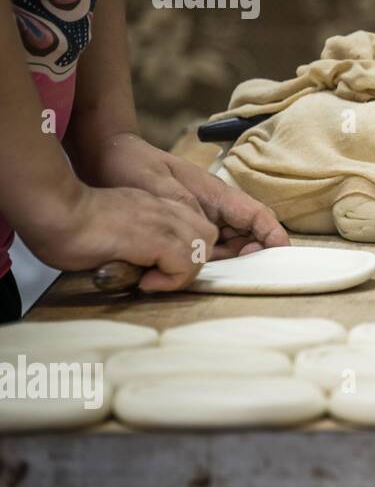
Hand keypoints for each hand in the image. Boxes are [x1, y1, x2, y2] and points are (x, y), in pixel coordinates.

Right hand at [22, 183, 218, 291]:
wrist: (55, 211)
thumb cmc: (69, 223)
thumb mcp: (113, 228)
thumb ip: (134, 240)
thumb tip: (137, 263)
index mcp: (154, 205)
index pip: (194, 227)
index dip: (185, 252)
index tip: (155, 268)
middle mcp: (165, 210)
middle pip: (207, 236)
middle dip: (193, 261)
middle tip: (162, 275)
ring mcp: (164, 221)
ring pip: (203, 250)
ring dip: (183, 272)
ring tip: (153, 280)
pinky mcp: (157, 238)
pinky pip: (186, 264)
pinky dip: (173, 279)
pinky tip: (146, 281)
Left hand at [88, 132, 288, 258]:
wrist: (105, 157)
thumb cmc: (131, 164)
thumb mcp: (156, 184)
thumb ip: (184, 208)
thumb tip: (204, 236)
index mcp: (217, 194)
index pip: (257, 216)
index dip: (273, 235)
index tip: (280, 255)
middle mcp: (215, 208)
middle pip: (248, 237)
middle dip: (252, 257)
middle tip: (238, 276)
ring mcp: (201, 219)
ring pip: (228, 247)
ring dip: (227, 264)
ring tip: (211, 278)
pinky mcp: (184, 229)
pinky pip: (205, 251)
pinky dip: (204, 264)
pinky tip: (189, 274)